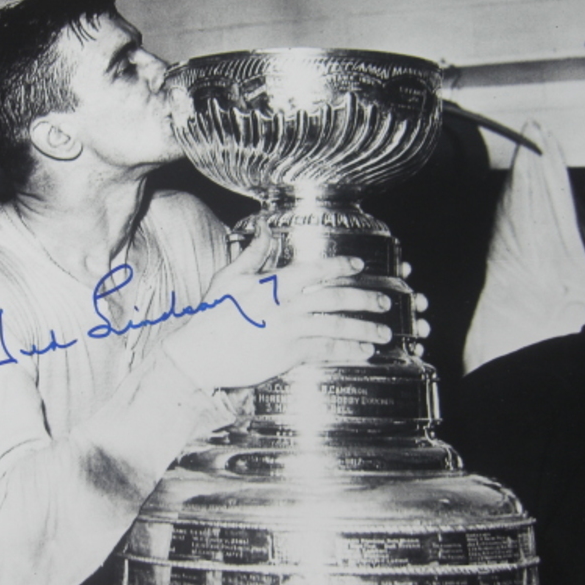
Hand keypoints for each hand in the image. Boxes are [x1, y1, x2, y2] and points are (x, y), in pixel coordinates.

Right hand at [165, 219, 392, 390]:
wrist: (199, 354)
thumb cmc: (212, 315)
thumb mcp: (229, 278)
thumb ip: (253, 254)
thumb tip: (264, 228)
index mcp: (272, 284)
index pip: (314, 271)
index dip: (340, 267)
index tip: (359, 267)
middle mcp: (285, 306)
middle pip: (334, 299)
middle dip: (364, 300)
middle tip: (384, 302)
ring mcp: (288, 332)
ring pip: (335, 328)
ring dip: (363, 330)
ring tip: (383, 334)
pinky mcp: (287, 356)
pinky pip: (324, 352)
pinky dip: (347, 352)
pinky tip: (363, 353)